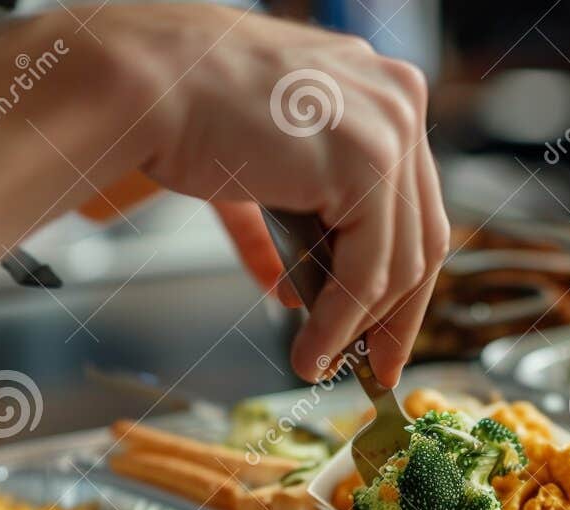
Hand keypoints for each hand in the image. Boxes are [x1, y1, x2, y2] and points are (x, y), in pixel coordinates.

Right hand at [112, 6, 447, 383]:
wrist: (147, 82)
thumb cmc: (183, 107)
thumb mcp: (262, 165)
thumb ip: (289, 222)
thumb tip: (289, 289)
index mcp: (383, 89)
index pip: (414, 205)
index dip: (404, 280)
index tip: (384, 333)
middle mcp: (399, 99)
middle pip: (421, 235)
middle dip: (397, 315)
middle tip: (374, 368)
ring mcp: (389, 129)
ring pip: (398, 262)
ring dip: (358, 329)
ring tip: (319, 366)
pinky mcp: (367, 163)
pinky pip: (367, 271)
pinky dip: (339, 322)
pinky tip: (312, 349)